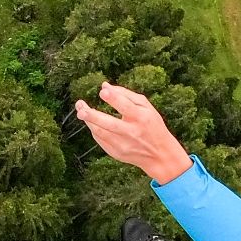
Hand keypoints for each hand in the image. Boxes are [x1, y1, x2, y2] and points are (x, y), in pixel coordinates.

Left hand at [73, 83, 192, 184]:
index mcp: (141, 118)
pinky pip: (100, 140)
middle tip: (81, 107)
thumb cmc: (152, 125)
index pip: (126, 107)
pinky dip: (94, 130)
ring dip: (89, 122)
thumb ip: (126, 95)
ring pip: (101, 133)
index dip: (114, 98)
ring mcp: (123, 145)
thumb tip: (105, 86)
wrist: (160, 154)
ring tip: (80, 111)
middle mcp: (132, 132)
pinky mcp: (116, 153)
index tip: (102, 91)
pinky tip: (90, 122)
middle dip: (93, 116)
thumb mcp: (147, 107)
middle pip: (110, 124)